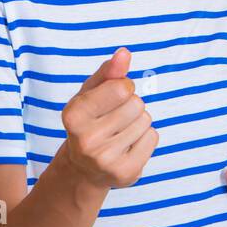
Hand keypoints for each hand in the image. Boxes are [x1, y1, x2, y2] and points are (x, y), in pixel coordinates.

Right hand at [60, 48, 157, 187]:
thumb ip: (108, 72)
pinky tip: (128, 146)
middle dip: (131, 106)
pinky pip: (153, 138)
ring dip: (138, 122)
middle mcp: (86, 140)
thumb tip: (124, 53)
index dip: (123, 88)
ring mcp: (106, 159)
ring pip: (146, 121)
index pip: (122, 88)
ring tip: (120, 132)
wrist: (85, 168)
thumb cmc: (89, 121)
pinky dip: (145, 138)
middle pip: (136, 104)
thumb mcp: (91, 93)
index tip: (112, 98)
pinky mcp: (125, 173)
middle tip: (114, 119)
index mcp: (73, 115)